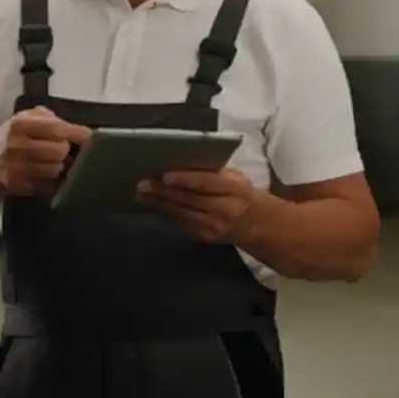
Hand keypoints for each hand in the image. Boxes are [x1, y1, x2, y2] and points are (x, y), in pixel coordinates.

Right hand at [0, 106, 91, 195]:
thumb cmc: (10, 138)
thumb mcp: (23, 119)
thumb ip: (46, 116)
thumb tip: (71, 126)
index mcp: (21, 124)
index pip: (56, 128)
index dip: (76, 133)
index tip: (90, 137)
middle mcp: (18, 145)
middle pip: (60, 151)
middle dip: (66, 151)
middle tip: (63, 151)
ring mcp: (18, 168)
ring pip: (56, 169)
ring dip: (59, 167)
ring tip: (52, 163)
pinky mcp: (19, 186)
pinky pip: (47, 184)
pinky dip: (51, 181)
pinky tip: (44, 174)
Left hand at [137, 168, 261, 243]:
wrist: (257, 223)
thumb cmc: (241, 192)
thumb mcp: (236, 177)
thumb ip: (213, 171)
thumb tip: (180, 161)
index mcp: (235, 189)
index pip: (206, 183)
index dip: (185, 179)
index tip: (164, 175)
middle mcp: (226, 209)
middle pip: (189, 199)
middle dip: (164, 191)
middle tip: (142, 183)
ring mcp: (215, 227)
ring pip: (182, 213)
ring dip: (159, 203)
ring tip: (141, 194)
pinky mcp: (206, 238)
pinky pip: (182, 224)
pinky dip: (166, 214)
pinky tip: (153, 205)